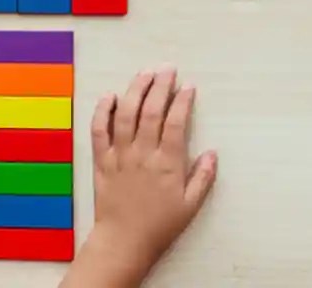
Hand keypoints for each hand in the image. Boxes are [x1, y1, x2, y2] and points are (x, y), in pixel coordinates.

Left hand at [66, 67, 216, 286]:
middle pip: (150, 110)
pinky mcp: (101, 161)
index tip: (189, 86)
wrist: (123, 242)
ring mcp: (120, 155)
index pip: (176, 122)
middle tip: (167, 69)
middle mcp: (143, 154)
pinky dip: (102, 111)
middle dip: (160, 85)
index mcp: (167, 163)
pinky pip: (98, 131)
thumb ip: (203, 177)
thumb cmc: (160, 226)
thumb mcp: (190, 205)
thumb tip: (213, 153)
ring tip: (145, 73)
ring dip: (135, 89)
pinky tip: (110, 96)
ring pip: (125, 114)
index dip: (183, 100)